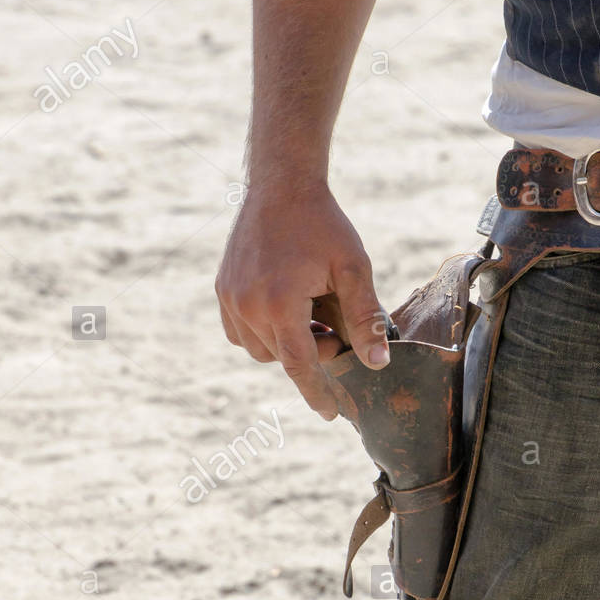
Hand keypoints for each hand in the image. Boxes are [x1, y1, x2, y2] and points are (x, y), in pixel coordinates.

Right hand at [215, 180, 389, 418]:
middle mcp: (247, 306)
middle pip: (283, 357)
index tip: (333, 413)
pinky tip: (286, 310)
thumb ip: (364, 318)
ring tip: (311, 315)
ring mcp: (230, 298)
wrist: (281, 186)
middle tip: (336, 332)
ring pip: (259, 348)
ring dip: (286, 344)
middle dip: (312, 355)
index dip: (317, 393)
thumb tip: (377, 364)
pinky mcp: (222, 289)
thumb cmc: (323, 225)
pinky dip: (262, 332)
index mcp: (280, 303)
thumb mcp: (354, 268)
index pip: (300, 366)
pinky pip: (240, 332)